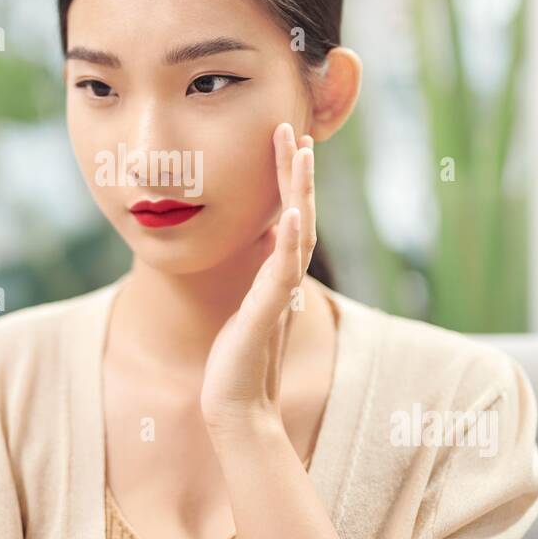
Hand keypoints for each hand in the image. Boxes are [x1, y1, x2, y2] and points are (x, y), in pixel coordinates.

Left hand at [200, 122, 316, 432]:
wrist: (237, 409)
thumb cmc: (238, 361)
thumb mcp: (247, 307)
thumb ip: (261, 276)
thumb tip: (266, 243)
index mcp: (278, 275)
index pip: (290, 216)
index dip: (290, 179)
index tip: (291, 141)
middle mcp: (285, 280)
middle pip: (298, 214)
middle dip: (295, 172)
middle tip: (294, 129)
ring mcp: (279, 297)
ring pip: (297, 235)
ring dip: (298, 193)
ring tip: (300, 155)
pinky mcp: (266, 316)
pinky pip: (281, 274)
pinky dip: (287, 243)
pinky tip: (289, 214)